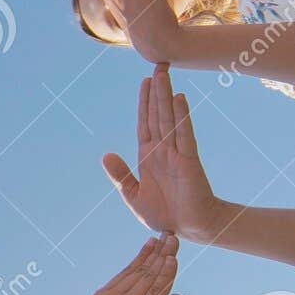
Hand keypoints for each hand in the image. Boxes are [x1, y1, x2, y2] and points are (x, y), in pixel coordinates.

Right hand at [89, 233, 178, 294]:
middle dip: (157, 251)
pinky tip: (173, 262)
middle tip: (170, 235)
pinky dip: (167, 275)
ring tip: (174, 243)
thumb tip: (142, 294)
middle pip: (140, 269)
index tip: (154, 241)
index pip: (128, 271)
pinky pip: (157, 291)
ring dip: (164, 258)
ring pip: (150, 277)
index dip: (144, 255)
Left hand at [102, 65, 227, 242]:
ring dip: (166, 96)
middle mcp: (163, 150)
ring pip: (168, 119)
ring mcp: (176, 153)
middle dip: (156, 91)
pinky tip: (179, 99)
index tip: (145, 82)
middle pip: (157, 114)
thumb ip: (120, 175)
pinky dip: (181, 117)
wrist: (189, 228)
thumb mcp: (133, 195)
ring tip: (165, 73)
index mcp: (148, 156)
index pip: (144, 123)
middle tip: (158, 65)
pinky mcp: (189, 161)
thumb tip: (106, 155)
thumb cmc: (164, 213)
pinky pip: (184, 135)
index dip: (144, 102)